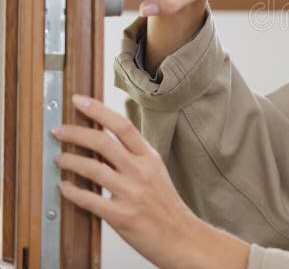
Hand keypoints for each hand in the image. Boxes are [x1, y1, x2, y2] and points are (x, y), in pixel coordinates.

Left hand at [53, 95, 248, 268]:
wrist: (181, 237)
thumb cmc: (166, 206)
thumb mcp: (156, 172)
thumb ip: (134, 157)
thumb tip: (107, 141)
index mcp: (150, 158)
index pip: (123, 126)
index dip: (98, 110)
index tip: (79, 101)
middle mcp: (141, 171)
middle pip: (103, 142)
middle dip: (75, 132)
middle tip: (58, 130)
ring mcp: (131, 193)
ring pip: (92, 168)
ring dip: (69, 161)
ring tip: (59, 158)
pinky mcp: (121, 216)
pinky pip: (88, 199)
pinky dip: (71, 191)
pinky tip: (64, 186)